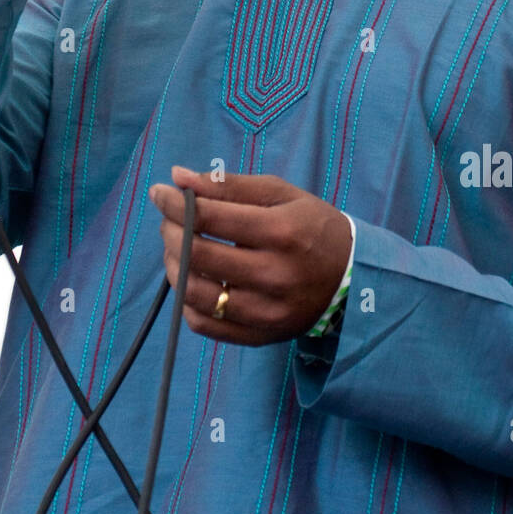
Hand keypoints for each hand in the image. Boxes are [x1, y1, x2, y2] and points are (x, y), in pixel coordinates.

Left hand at [148, 166, 351, 346]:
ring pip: (194, 293)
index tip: (159, 193)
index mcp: (281, 231)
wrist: (353, 277)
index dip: (174, 203)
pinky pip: (205, 324)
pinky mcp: (259, 336)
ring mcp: (265, 312)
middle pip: (197, 255)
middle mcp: (273, 275)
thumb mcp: (280, 193)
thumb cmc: (312, 225)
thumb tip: (177, 177)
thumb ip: (229, 185)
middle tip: (170, 220)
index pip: (209, 218)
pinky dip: (187, 300)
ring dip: (173, 265)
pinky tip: (193, 278)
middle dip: (170, 232)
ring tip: (178, 248)